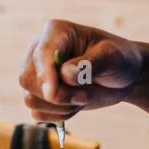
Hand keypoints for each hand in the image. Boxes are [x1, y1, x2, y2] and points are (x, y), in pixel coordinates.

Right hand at [19, 20, 144, 123]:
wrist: (122, 76)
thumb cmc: (118, 59)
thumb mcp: (112, 56)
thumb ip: (90, 64)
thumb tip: (65, 75)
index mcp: (55, 32)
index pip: (40, 54)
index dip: (44, 75)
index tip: (53, 94)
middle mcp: (39, 52)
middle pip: (26, 79)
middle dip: (55, 95)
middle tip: (83, 96)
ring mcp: (38, 74)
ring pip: (30, 98)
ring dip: (59, 106)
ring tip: (83, 98)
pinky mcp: (41, 94)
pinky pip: (37, 113)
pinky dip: (58, 115)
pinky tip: (75, 106)